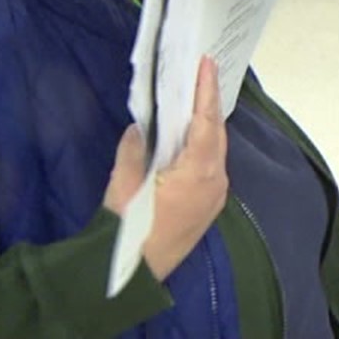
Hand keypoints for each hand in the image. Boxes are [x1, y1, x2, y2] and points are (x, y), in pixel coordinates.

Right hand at [104, 57, 230, 280]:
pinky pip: (210, 166)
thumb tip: (141, 126)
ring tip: (194, 99)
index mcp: (199, 172)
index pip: (207, 121)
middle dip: (208, 104)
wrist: (132, 275)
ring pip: (215, 150)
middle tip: (199, 74)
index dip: (206, 90)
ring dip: (206, 125)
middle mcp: (216, 181)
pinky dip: (203, 146)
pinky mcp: (209, 206)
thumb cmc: (126, 230)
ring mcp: (216, 195)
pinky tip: (190, 137)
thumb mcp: (122, 185)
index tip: (207, 63)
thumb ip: (134, 150)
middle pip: (216, 133)